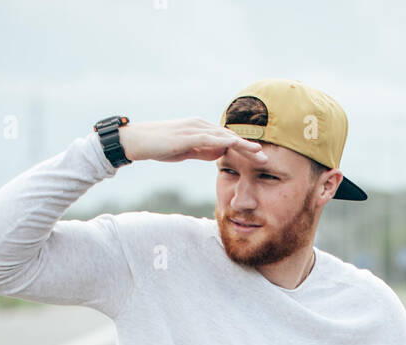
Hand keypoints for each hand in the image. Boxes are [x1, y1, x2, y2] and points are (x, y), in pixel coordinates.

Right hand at [119, 118, 268, 165]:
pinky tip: (237, 148)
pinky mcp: (188, 134)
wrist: (138, 141)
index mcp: (201, 130)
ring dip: (243, 146)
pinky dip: (226, 143)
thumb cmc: (159, 147)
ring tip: (259, 154)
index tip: (259, 157)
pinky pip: (211, 139)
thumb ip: (203, 151)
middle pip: (230, 136)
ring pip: (225, 136)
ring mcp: (195, 128)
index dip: (244, 148)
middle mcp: (201, 125)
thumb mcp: (186, 151)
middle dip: (249, 147)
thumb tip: (219, 154)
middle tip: (267, 157)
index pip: (227, 139)